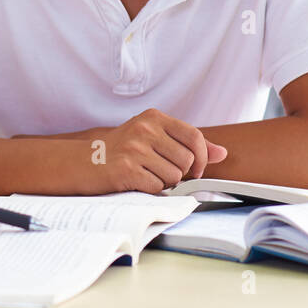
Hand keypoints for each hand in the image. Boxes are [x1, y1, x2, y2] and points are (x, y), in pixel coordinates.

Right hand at [85, 108, 227, 194]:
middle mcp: (144, 129)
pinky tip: (137, 182)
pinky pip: (157, 188)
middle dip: (180, 174)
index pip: (194, 136)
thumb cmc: (123, 151)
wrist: (84, 162)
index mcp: (154, 117)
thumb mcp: (154, 137)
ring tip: (146, 175)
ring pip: (174, 177)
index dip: (202, 157)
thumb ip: (188, 144)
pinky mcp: (126, 170)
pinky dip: (151, 190)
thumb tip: (222, 153)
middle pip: (186, 160)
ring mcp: (134, 149)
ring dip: (164, 183)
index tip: (196, 168)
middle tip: (162, 172)